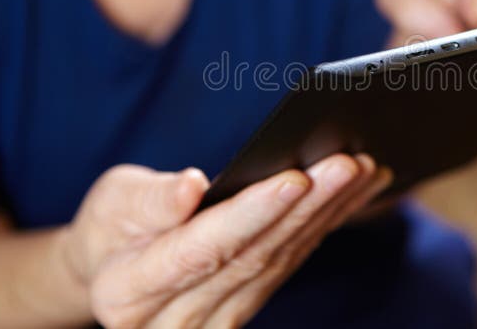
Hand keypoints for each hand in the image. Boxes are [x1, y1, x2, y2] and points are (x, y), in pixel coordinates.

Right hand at [61, 154, 390, 327]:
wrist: (116, 270)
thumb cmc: (113, 226)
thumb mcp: (112, 203)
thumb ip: (147, 202)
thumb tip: (190, 188)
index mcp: (133, 291)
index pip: (203, 249)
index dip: (251, 214)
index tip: (295, 178)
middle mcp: (178, 318)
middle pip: (255, 256)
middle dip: (307, 207)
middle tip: (348, 163)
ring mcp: (219, 319)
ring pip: (283, 261)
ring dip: (328, 214)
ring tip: (364, 170)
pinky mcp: (249, 305)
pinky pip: (293, 263)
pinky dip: (327, 225)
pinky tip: (357, 193)